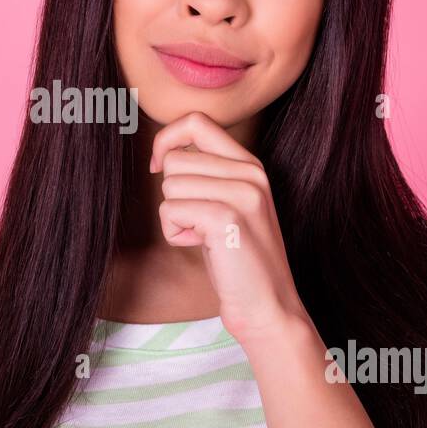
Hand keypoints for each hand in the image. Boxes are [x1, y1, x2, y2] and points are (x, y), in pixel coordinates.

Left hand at [149, 111, 315, 349]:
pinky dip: (175, 233)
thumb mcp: (228, 205)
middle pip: (174, 160)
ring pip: (169, 185)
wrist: (267, 306)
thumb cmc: (237, 259)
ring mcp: (242, 193)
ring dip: (174, 217)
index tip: (159, 167)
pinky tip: (202, 246)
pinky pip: (170, 210)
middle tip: (199, 222)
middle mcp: (250, 172)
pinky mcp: (226, 217)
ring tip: (203, 235)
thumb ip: (208, 175)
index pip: (196, 121)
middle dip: (173, 195)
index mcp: (250, 164)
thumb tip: (163, 152)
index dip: (166, 139)